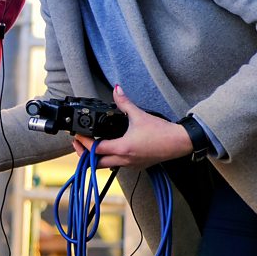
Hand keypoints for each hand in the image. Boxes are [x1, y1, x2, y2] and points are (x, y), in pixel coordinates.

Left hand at [72, 85, 193, 168]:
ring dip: (95, 158)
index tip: (77, 135)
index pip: (95, 149)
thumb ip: (124, 102)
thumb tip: (117, 89)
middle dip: (84, 155)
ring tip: (89, 145)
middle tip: (78, 143)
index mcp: (122, 148)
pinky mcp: (136, 166)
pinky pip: (116, 165)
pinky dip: (107, 159)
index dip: (83, 142)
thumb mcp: (139, 115)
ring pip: (105, 166)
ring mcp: (130, 165)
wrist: (179, 143)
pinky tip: (106, 149)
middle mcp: (124, 160)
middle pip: (95, 164)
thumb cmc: (161, 132)